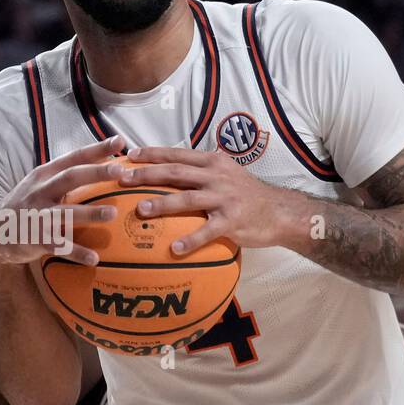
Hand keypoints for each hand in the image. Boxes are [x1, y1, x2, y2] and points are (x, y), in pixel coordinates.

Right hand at [0, 137, 123, 265]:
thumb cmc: (26, 206)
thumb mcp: (39, 185)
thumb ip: (64, 177)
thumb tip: (103, 165)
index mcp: (44, 175)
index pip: (73, 157)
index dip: (96, 149)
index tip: (119, 141)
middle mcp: (39, 191)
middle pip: (70, 178)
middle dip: (95, 173)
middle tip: (120, 171)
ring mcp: (37, 215)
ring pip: (65, 212)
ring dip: (89, 213)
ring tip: (112, 213)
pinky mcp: (35, 239)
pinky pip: (59, 246)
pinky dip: (76, 252)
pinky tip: (94, 259)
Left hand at [122, 147, 299, 253]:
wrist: (280, 212)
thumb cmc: (247, 195)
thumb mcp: (225, 173)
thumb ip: (200, 170)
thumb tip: (168, 169)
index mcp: (212, 162)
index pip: (177, 154)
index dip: (152, 154)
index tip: (129, 155)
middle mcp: (217, 176)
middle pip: (176, 172)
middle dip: (147, 174)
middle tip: (123, 179)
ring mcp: (225, 198)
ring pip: (188, 198)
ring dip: (162, 204)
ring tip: (141, 210)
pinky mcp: (232, 221)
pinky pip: (208, 231)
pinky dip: (190, 240)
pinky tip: (174, 250)